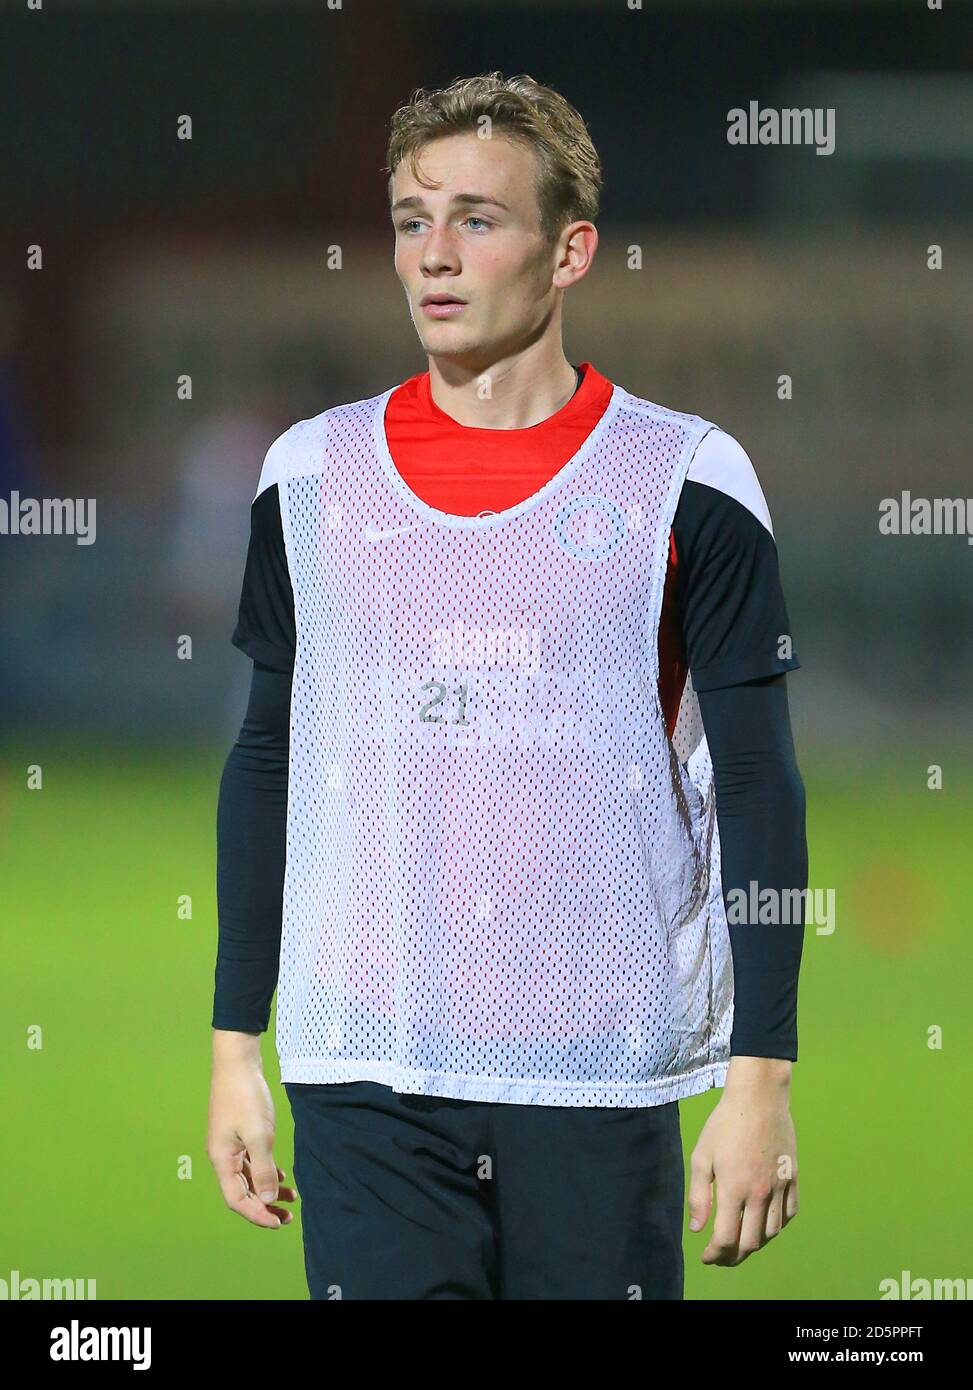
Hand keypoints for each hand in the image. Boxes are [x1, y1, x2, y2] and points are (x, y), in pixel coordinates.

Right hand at [207, 1039, 296, 1229]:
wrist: (238, 1063)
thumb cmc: (246, 1096)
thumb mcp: (259, 1135)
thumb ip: (263, 1169)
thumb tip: (266, 1201)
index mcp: (222, 1160)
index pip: (236, 1199)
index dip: (256, 1215)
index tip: (278, 1223)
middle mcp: (223, 1156)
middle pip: (242, 1192)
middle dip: (264, 1207)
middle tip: (288, 1217)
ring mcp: (230, 1145)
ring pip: (248, 1178)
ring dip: (267, 1190)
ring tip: (290, 1199)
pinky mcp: (238, 1134)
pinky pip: (250, 1163)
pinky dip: (265, 1173)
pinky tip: (281, 1177)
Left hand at [687, 1057, 797, 1265]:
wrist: (759, 1098)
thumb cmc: (725, 1124)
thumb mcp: (702, 1156)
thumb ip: (699, 1196)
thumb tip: (698, 1229)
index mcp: (734, 1189)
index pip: (726, 1238)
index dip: (715, 1254)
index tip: (707, 1257)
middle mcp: (760, 1194)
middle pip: (751, 1242)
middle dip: (734, 1256)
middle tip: (723, 1256)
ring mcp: (780, 1187)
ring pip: (772, 1232)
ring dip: (756, 1244)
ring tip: (742, 1242)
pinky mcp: (793, 1178)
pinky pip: (789, 1214)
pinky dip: (778, 1226)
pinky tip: (765, 1223)